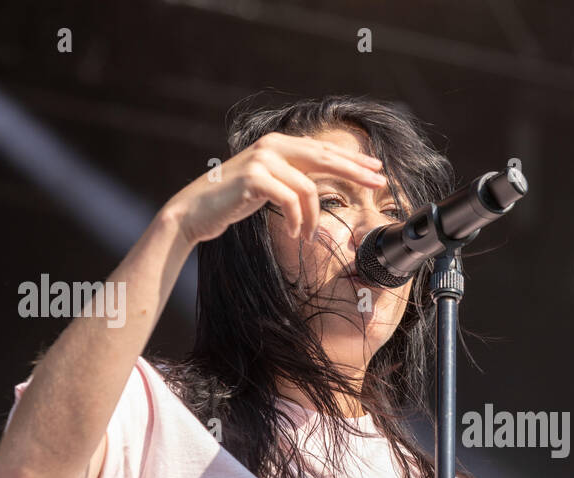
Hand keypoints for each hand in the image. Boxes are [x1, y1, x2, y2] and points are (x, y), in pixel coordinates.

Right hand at [165, 132, 387, 245]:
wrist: (195, 211)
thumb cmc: (231, 201)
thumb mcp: (267, 183)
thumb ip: (291, 176)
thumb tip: (321, 181)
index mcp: (278, 144)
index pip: (323, 151)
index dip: (352, 160)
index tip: (377, 169)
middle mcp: (272, 146)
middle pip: (325, 158)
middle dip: (355, 172)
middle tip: (379, 184)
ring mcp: (263, 160)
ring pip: (309, 188)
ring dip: (314, 218)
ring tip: (310, 236)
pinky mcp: (254, 178)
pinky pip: (292, 200)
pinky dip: (299, 221)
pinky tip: (297, 234)